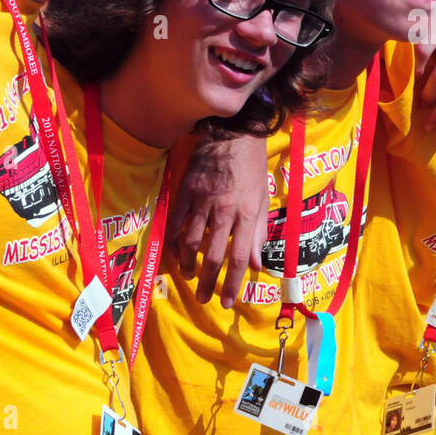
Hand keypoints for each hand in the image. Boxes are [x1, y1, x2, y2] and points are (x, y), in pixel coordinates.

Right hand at [167, 133, 267, 308]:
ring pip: (190, 241)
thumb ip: (258, 233)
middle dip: (208, 282)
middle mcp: (223, 211)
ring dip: (188, 265)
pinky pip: (175, 222)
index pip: (240, 257)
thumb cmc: (251, 166)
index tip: (227, 302)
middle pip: (213, 255)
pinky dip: (173, 240)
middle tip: (203, 299)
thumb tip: (257, 265)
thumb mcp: (262, 199)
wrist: (232, 132)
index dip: (233, 283)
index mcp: (246, 214)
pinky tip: (174, 254)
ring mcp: (202, 201)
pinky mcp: (185, 191)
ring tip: (189, 277)